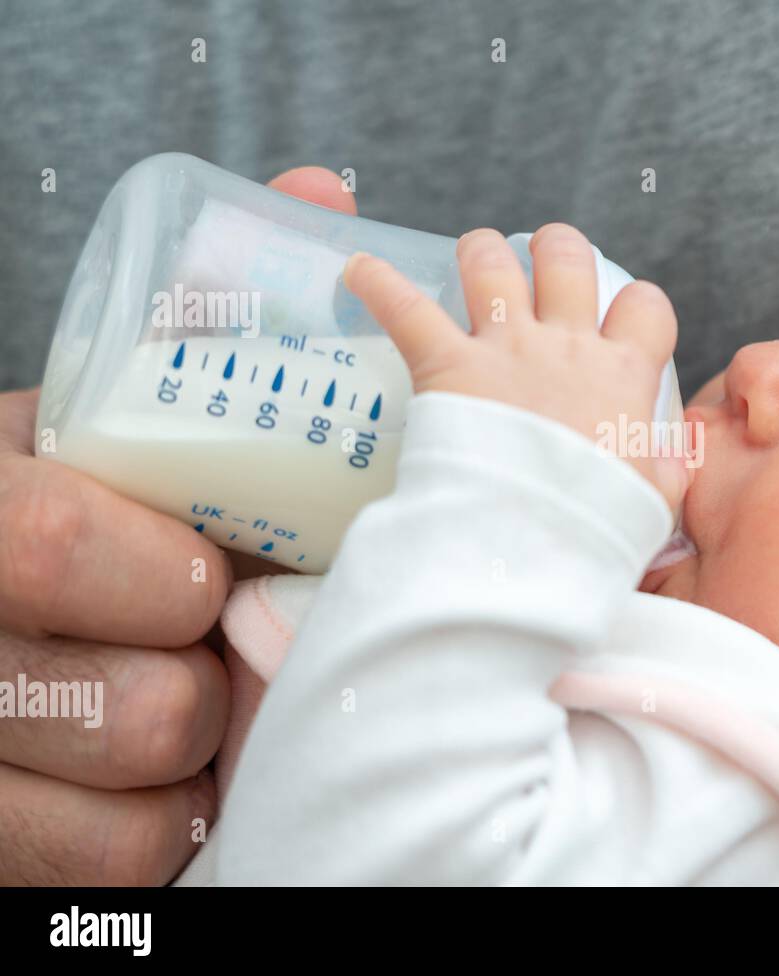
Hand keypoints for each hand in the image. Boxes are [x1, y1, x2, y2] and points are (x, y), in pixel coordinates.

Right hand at [0, 166, 352, 883]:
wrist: (19, 614)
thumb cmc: (95, 498)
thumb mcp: (122, 399)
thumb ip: (212, 310)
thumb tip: (325, 195)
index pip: (50, 540)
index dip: (150, 567)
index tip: (204, 567)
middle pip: (113, 698)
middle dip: (200, 670)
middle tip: (212, 636)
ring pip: (124, 791)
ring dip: (198, 745)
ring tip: (195, 692)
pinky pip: (112, 863)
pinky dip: (165, 824)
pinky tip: (178, 778)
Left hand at [344, 223, 687, 512]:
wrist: (532, 542)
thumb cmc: (596, 526)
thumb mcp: (651, 502)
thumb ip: (665, 470)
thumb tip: (671, 457)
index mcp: (622, 375)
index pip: (647, 306)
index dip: (637, 306)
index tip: (623, 322)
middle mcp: (566, 346)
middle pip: (566, 258)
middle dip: (555, 250)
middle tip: (542, 266)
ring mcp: (506, 350)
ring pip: (493, 262)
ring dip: (482, 253)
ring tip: (474, 259)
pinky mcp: (447, 365)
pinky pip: (406, 308)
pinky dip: (377, 284)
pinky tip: (357, 270)